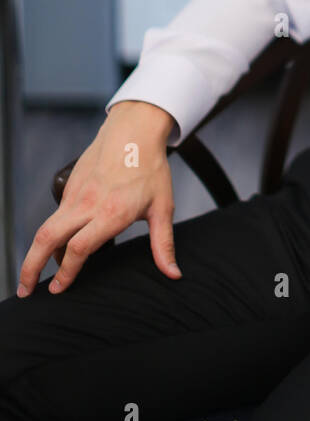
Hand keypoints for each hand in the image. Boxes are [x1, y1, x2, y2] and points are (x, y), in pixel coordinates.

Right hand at [16, 101, 180, 297]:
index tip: (58, 290)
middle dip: (31, 268)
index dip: (66, 273)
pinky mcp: (70, 187)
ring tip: (34, 274)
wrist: (135, 130)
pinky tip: (58, 247)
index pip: (79, 249)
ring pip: (46, 228)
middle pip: (47, 239)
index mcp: (111, 213)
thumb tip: (173, 274)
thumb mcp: (163, 208)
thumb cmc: (150, 169)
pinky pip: (55, 216)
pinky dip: (51, 235)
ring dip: (36, 253)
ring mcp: (75, 195)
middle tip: (24, 291)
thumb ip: (163, 244)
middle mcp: (88, 205)